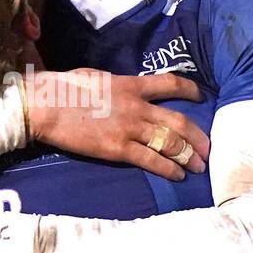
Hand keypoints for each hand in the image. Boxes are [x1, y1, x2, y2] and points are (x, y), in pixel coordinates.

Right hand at [26, 69, 209, 179]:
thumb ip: (114, 84)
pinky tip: (177, 176)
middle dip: (198, 137)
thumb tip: (118, 87)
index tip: (201, 97)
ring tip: (198, 166)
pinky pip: (151, 160)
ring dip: (188, 156)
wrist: (45, 105)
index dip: (190, 91)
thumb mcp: (95, 77)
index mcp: (130, 84)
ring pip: (171, 143)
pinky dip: (168, 169)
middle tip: (208, 148)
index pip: (170, 84)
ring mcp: (130, 128)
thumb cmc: (62, 88)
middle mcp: (137, 107)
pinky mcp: (118, 148)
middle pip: (179, 121)